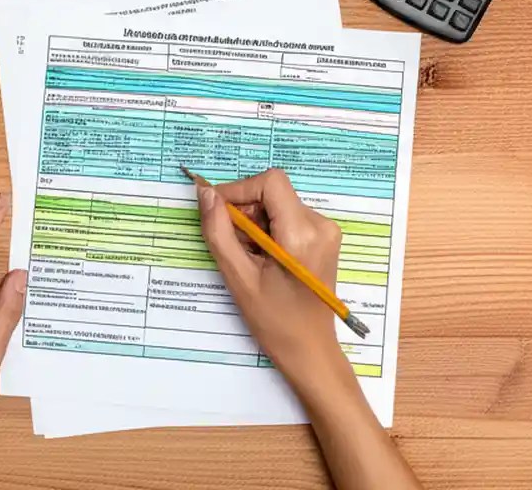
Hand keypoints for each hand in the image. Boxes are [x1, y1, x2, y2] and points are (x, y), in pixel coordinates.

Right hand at [196, 168, 346, 386]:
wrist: (309, 348)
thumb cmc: (274, 320)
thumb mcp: (238, 276)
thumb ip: (219, 230)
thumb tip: (205, 193)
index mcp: (302, 234)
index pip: (270, 182)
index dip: (239, 190)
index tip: (218, 212)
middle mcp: (321, 225)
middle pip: (273, 193)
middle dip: (246, 211)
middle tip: (234, 245)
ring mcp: (326, 231)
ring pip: (278, 204)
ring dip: (255, 223)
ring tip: (249, 257)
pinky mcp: (324, 238)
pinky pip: (288, 217)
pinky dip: (269, 230)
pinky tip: (264, 258)